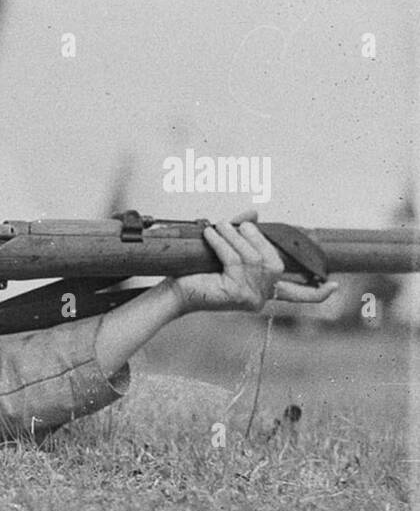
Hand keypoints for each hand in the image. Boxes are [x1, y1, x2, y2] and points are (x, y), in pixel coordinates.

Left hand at [168, 210, 338, 314]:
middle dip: (254, 238)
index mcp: (264, 291)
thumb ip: (242, 232)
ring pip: (251, 258)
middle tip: (236, 225)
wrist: (174, 292)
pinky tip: (210, 234)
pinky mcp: (236, 295)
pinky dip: (222, 243)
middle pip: (272, 261)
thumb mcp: (224, 249)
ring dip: (234, 236)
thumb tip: (256, 212)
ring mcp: (250, 298)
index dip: (315, 293)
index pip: (296, 296)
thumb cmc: (197, 272)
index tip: (335, 287)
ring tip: (218, 226)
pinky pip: (234, 260)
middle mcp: (260, 298)